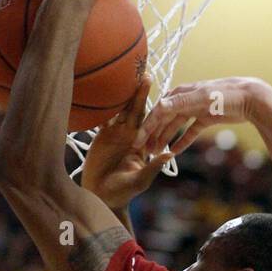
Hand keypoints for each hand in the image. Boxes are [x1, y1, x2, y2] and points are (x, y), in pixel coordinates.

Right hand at [82, 77, 171, 208]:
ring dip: (122, 94)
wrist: (102, 196)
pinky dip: (103, 105)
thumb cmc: (123, 192)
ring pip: (119, 110)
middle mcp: (131, 136)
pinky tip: (102, 89)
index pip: (151, 123)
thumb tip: (170, 154)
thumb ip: (153, 167)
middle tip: (146, 74)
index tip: (163, 94)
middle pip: (136, 111)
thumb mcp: (140, 180)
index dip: (156, 108)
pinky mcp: (101, 135)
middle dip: (140, 93)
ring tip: (123, 75)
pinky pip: (103, 116)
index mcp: (143, 144)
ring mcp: (116, 134)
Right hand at [136, 78, 267, 157]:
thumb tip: (158, 105)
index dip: (147, 127)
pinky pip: (191, 131)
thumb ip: (180, 103)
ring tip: (155, 152)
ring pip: (176, 126)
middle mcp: (185, 100)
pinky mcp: (206, 118)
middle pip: (164, 119)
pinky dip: (183, 141)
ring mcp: (196, 109)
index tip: (137, 141)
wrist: (250, 97)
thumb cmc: (226, 94)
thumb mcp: (202, 98)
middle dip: (153, 135)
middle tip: (143, 151)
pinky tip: (175, 151)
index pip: (158, 111)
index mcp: (180, 94)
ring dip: (165, 138)